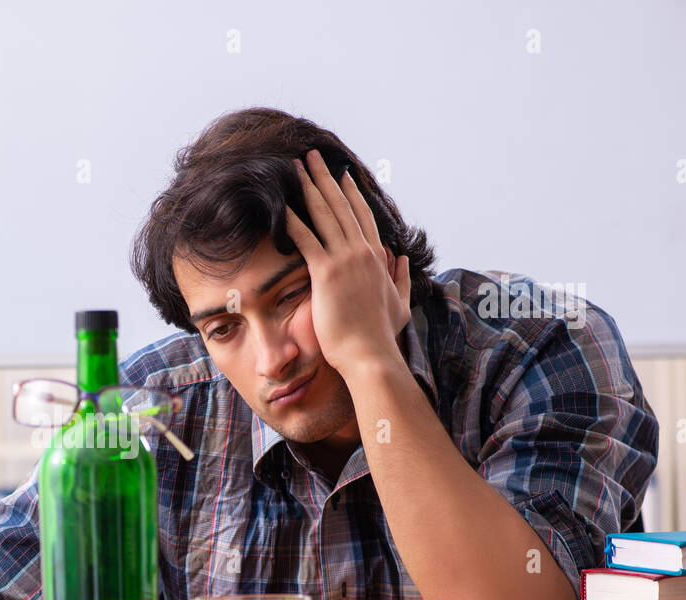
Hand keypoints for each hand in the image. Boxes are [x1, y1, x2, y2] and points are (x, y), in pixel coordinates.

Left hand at [284, 149, 410, 378]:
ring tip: (296, 168)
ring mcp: (345, 261)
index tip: (341, 176)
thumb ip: (401, 278)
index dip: (351, 194)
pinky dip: (294, 221)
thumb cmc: (381, 336)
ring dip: (309, 188)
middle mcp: (363, 252)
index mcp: (377, 258)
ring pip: (325, 215)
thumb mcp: (400, 304)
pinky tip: (282, 205)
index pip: (363, 217)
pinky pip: (307, 240)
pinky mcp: (326, 275)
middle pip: (342, 207)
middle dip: (326, 179)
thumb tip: (402, 258)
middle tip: (313, 158)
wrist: (371, 355)